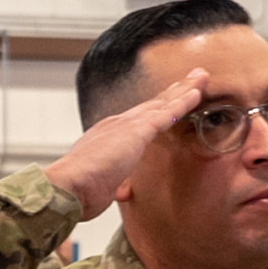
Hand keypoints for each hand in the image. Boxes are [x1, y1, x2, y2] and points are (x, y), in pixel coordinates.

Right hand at [44, 67, 207, 219]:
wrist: (66, 187)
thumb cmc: (77, 191)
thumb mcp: (100, 186)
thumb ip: (113, 185)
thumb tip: (120, 191)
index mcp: (107, 138)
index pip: (137, 121)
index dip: (155, 111)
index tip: (168, 102)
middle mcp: (117, 126)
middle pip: (151, 106)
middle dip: (171, 93)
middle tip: (191, 79)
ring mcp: (127, 125)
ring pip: (162, 103)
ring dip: (183, 90)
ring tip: (201, 77)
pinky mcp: (138, 130)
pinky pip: (167, 112)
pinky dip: (183, 101)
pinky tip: (197, 92)